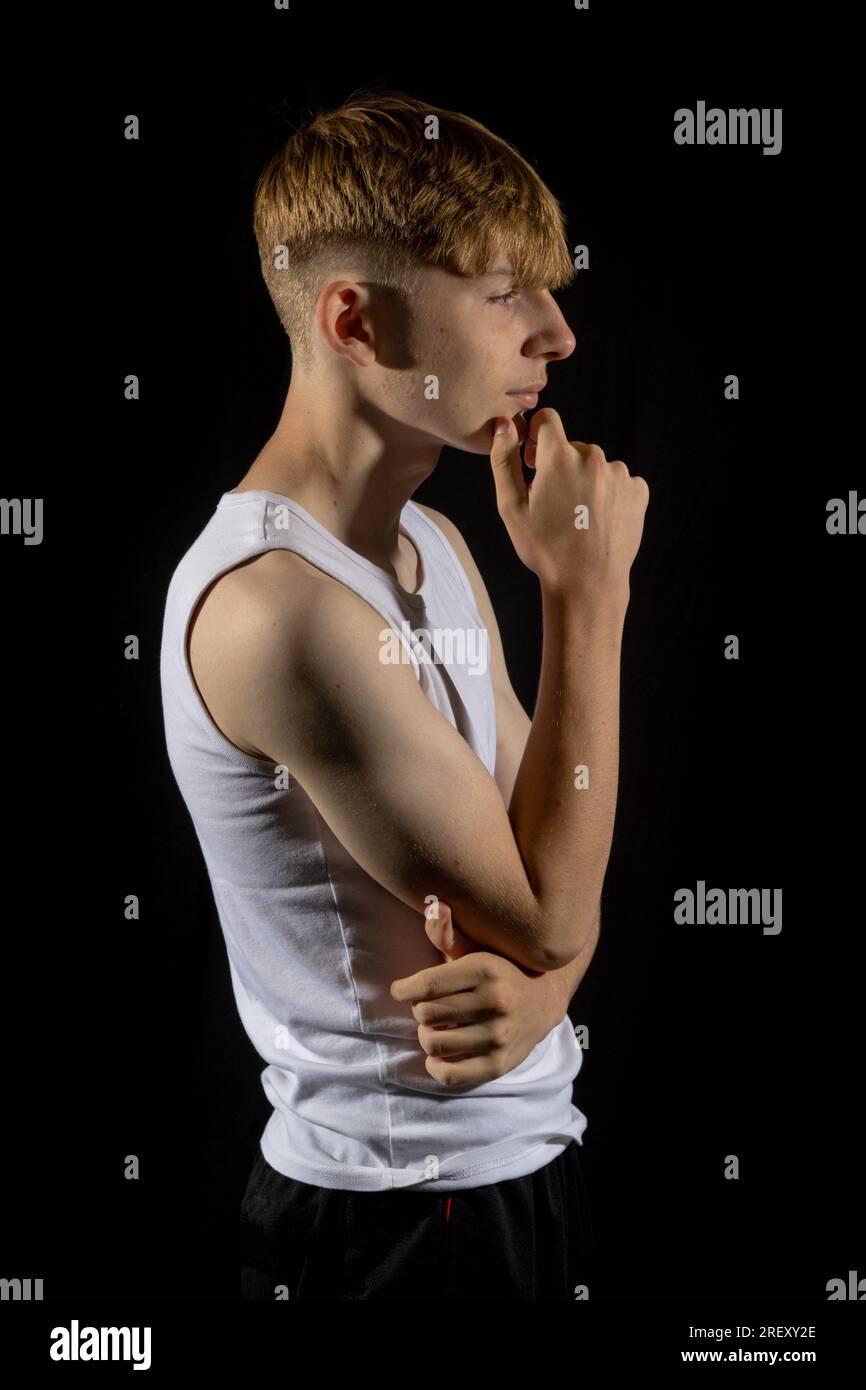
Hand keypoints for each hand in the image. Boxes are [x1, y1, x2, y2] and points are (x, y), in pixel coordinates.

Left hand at [389, 901, 562, 1087]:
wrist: (543, 1000)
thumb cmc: (497, 970)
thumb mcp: (476, 948)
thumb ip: (449, 933)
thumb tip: (434, 909)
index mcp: (486, 970)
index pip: (427, 985)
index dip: (404, 989)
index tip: (400, 989)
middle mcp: (496, 1002)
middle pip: (426, 1014)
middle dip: (419, 1010)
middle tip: (427, 1007)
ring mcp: (499, 1036)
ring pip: (433, 1042)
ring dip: (426, 1035)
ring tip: (435, 1027)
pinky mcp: (499, 1065)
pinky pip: (450, 1075)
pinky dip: (435, 1066)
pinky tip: (439, 1053)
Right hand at [489, 407, 648, 602]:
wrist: (587, 583)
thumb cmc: (545, 549)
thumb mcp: (511, 508)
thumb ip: (504, 460)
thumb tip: (503, 426)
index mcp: (560, 458)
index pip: (548, 420)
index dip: (536, 437)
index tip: (533, 461)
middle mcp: (594, 458)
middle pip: (572, 447)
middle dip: (561, 465)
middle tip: (554, 503)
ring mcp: (620, 474)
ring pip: (596, 466)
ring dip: (586, 481)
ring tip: (578, 516)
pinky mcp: (638, 491)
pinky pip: (618, 482)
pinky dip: (608, 494)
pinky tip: (598, 520)